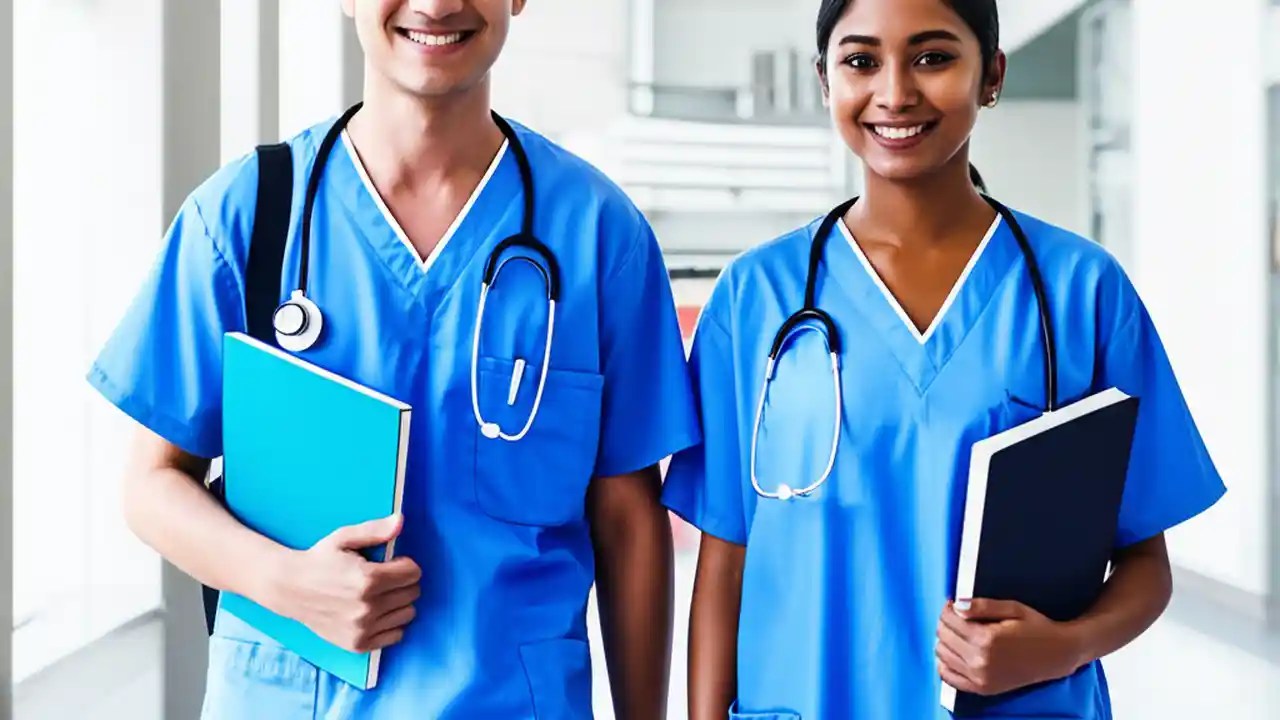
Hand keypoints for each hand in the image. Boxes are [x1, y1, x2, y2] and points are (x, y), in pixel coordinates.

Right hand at [269, 514, 421, 653]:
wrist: (289, 589)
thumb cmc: (318, 560)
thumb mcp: (343, 538)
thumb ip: (375, 530)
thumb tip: (400, 520)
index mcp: (368, 579)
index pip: (413, 573)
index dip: (405, 565)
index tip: (392, 563)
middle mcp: (368, 607)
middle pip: (412, 593)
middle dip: (403, 582)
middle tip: (385, 578)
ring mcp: (363, 628)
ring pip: (408, 614)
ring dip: (399, 602)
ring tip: (380, 595)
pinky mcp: (358, 644)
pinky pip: (396, 635)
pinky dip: (391, 623)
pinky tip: (377, 613)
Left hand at [936, 599, 1083, 696]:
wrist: (1057, 655)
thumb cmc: (1036, 628)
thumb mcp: (1013, 608)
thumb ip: (982, 606)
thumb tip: (957, 606)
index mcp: (987, 639)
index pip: (950, 620)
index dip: (948, 609)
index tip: (952, 604)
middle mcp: (980, 660)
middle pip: (943, 636)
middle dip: (946, 622)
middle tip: (956, 616)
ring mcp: (980, 677)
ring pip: (942, 654)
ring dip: (944, 640)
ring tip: (958, 632)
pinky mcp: (982, 688)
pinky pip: (948, 676)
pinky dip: (945, 662)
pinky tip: (955, 652)